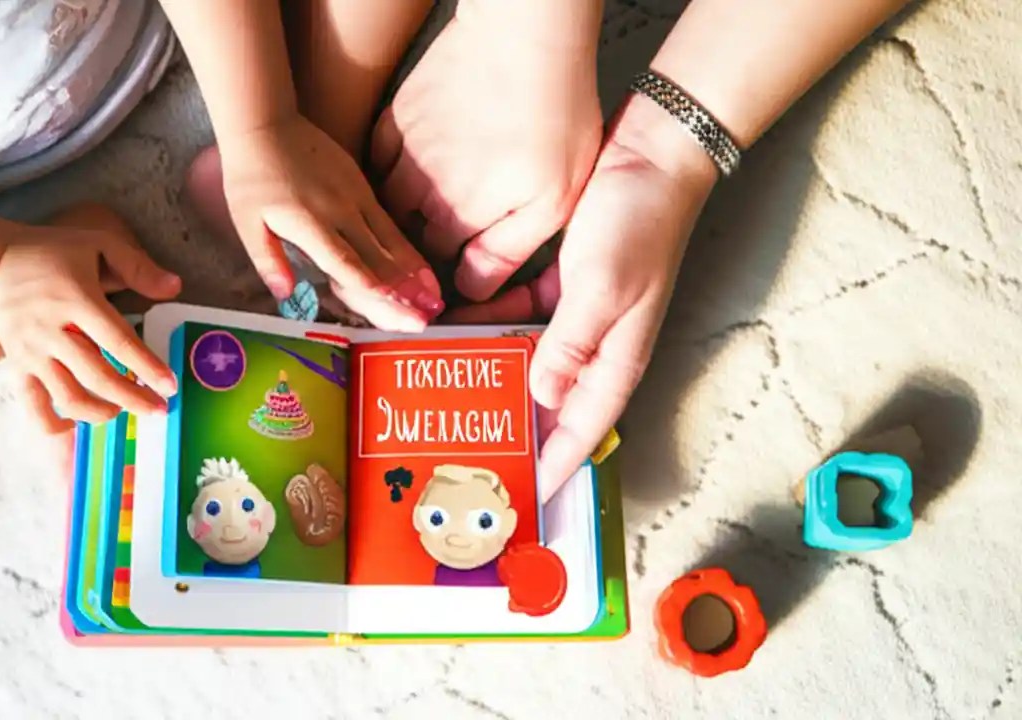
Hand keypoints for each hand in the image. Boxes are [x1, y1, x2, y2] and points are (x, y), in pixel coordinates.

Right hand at [0, 212, 181, 431]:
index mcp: (75, 299)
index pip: (117, 340)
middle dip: (132, 398)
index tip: (170, 386)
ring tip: (121, 410)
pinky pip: (34, 406)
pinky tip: (76, 429)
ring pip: (68, 397)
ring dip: (100, 413)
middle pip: (96, 376)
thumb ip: (137, 267)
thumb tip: (175, 287)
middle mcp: (51, 330)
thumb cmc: (53, 255)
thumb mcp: (97, 244)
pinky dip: (55, 425)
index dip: (146, 366)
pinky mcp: (17, 368)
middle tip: (159, 409)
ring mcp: (31, 353)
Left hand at [218, 114, 441, 330]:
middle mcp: (340, 212)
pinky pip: (388, 224)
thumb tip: (285, 295)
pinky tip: (420, 267)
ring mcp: (355, 197)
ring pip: (390, 241)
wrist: (266, 123)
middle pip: (378, 258)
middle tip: (426, 317)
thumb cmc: (251, 177)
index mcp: (309, 223)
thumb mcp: (245, 221)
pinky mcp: (362, 187)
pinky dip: (405, 249)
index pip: (347, 263)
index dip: (373, 288)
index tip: (397, 310)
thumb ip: (267, 259)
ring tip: (434, 297)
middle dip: (404, 290)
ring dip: (413, 271)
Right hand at [371, 2, 601, 301]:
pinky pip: (377, 160)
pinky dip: (389, 172)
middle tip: (451, 236)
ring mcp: (405, 154)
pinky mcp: (397, 118)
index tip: (462, 266)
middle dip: (425, 245)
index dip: (452, 271)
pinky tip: (414, 170)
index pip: (439, 267)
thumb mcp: (554, 199)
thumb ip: (509, 250)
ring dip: (406, 210)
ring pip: (389, 202)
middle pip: (411, 237)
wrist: (525, 36)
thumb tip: (472, 287)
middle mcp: (423, 191)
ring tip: (435, 205)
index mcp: (461, 217)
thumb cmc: (555, 112)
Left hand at [446, 98, 718, 499]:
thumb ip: (571, 343)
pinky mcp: (564, 284)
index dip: (557, 465)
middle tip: (474, 454)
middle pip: (553, 403)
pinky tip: (455, 327)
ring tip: (449, 396)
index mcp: (617, 356)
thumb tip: (543, 397)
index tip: (525, 497)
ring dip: (494, 374)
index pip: (585, 429)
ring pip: (529, 360)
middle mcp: (598, 343)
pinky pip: (519, 318)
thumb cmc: (638, 221)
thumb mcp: (604, 286)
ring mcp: (580, 313)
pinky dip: (492, 325)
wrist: (652, 152)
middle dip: (518, 430)